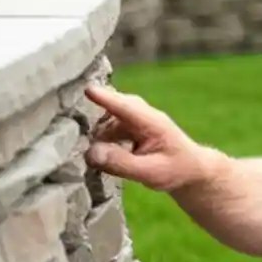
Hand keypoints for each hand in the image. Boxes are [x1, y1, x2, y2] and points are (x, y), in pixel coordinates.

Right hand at [85, 84, 208, 192]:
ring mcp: (137, 123)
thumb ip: (121, 163)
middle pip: (115, 108)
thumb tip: (91, 153)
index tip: (87, 90)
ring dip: (96, 129)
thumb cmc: (176, 170)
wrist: (192, 171)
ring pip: (110, 120)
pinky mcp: (131, 131)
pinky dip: (100, 137)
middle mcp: (143, 117)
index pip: (126, 106)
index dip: (106, 98)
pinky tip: (91, 150)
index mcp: (152, 122)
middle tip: (69, 116)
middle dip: (95, 109)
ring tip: (78, 142)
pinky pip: (111, 129)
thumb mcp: (150, 172)